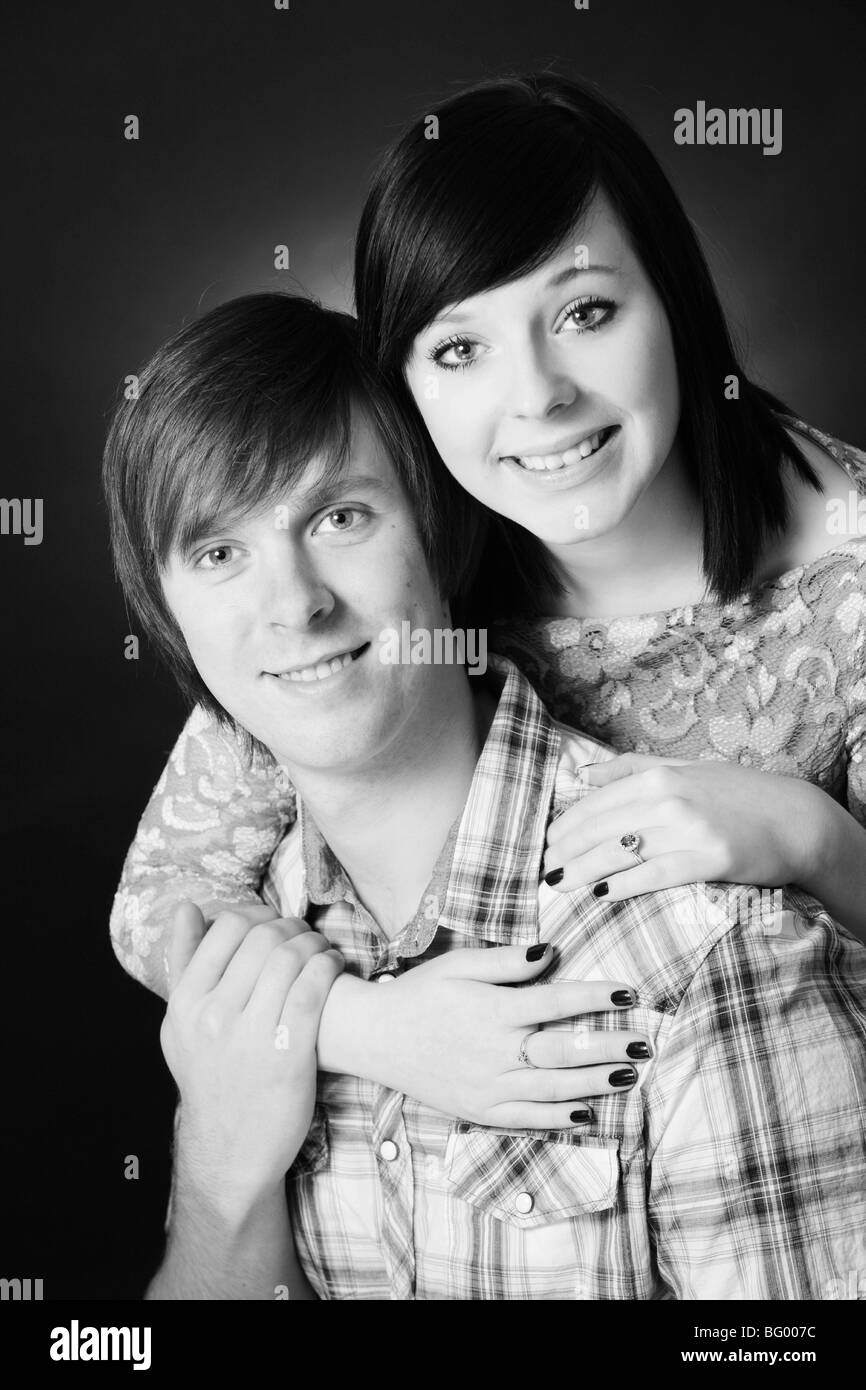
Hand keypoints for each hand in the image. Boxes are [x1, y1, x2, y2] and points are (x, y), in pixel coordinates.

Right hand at [160, 903, 342, 1203]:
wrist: (231, 1149)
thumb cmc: (212, 1079)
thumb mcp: (181, 1024)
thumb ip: (183, 962)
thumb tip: (186, 907)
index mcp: (185, 1004)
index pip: (226, 928)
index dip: (257, 915)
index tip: (271, 924)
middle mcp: (213, 1016)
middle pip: (264, 938)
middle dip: (290, 927)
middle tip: (302, 935)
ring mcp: (251, 1035)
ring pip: (291, 957)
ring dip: (313, 942)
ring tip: (319, 949)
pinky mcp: (289, 1051)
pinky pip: (314, 986)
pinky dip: (328, 965)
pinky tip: (332, 966)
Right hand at [364, 943, 647, 1126]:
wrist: (376, 1037)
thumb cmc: (420, 993)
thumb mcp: (459, 964)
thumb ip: (507, 961)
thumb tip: (550, 953)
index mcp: (493, 1009)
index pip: (556, 1002)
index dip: (595, 997)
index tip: (628, 993)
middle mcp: (496, 1050)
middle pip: (564, 1050)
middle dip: (608, 1046)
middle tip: (643, 1042)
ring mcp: (489, 1085)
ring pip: (554, 1088)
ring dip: (596, 1083)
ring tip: (629, 1075)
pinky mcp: (480, 1109)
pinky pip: (528, 1117)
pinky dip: (559, 1117)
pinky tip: (587, 1112)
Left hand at [543, 753, 823, 899]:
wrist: (796, 819)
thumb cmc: (739, 794)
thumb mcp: (686, 768)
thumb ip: (633, 767)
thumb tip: (585, 773)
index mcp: (659, 776)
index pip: (595, 803)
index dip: (565, 826)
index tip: (545, 843)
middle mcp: (669, 798)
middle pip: (599, 828)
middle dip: (565, 851)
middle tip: (543, 870)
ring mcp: (688, 829)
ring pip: (618, 853)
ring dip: (582, 871)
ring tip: (559, 885)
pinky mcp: (708, 859)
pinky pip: (653, 875)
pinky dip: (623, 886)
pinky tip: (602, 895)